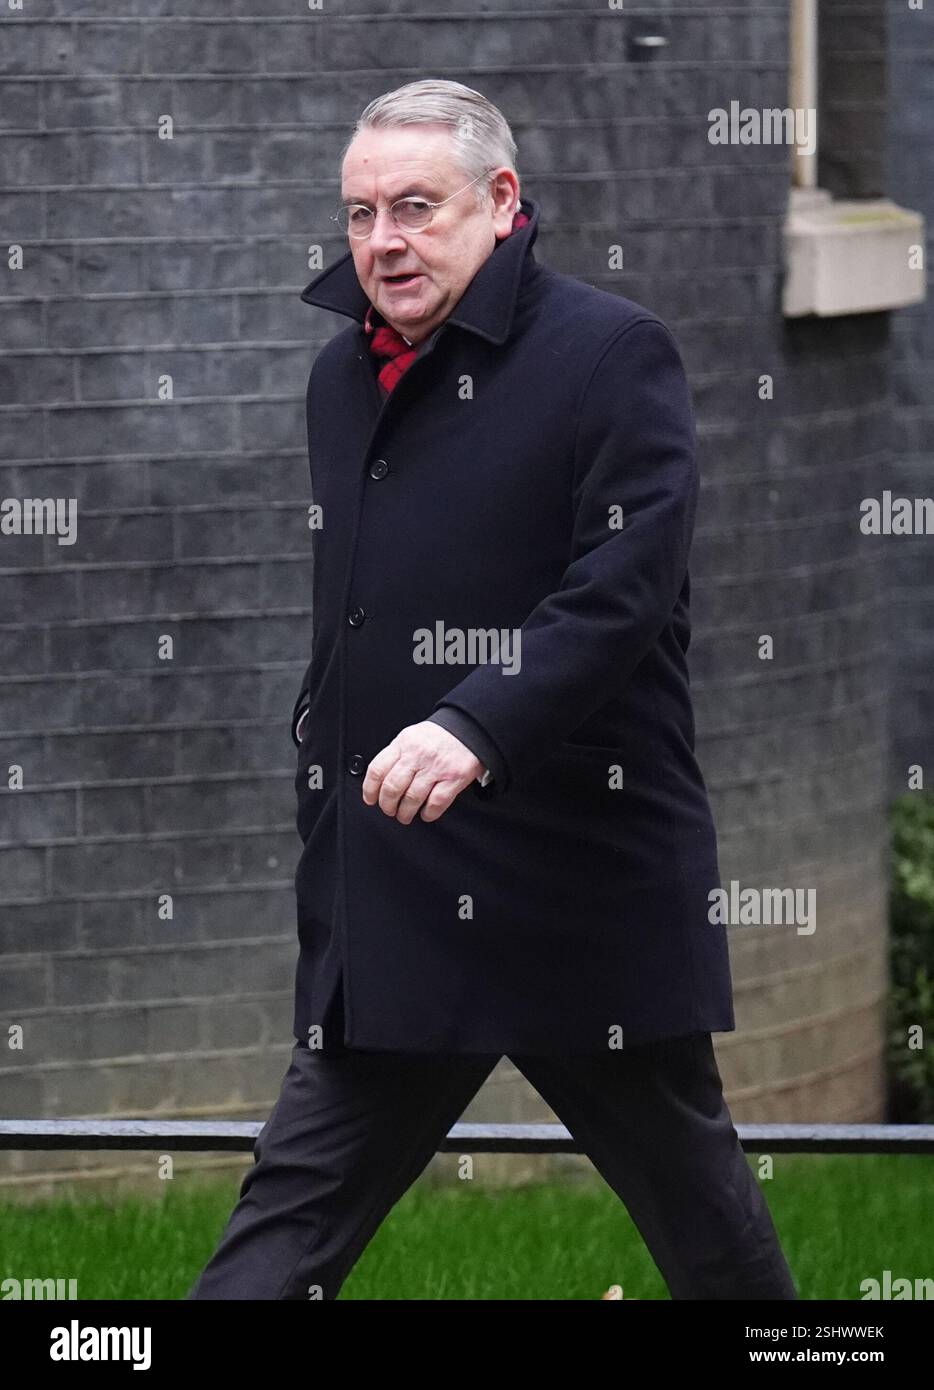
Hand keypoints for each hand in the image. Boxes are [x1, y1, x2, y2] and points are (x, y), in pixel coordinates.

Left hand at [362, 721, 484, 823]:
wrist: (470, 727)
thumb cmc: (439, 736)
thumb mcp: (411, 737)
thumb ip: (396, 755)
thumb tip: (379, 780)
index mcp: (403, 744)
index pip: (378, 770)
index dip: (370, 789)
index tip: (371, 799)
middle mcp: (418, 755)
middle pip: (392, 787)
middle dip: (387, 805)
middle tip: (389, 810)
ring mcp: (436, 767)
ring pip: (412, 798)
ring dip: (405, 813)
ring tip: (405, 815)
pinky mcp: (454, 778)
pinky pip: (436, 803)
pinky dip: (428, 813)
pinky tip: (426, 814)